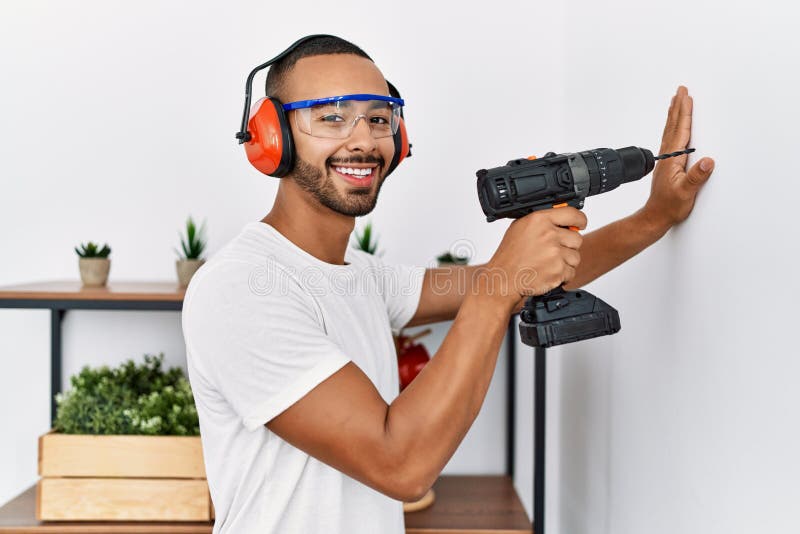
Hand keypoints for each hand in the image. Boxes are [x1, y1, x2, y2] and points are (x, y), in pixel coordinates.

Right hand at [486, 207, 586, 305]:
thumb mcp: (520, 227)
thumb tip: (561, 219)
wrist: (504, 279)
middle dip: (568, 245)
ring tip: (548, 263)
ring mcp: (555, 254)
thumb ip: (542, 221)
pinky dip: (563, 275)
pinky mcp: (558, 271)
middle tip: (553, 251)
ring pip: (576, 256)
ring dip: (566, 261)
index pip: (573, 214)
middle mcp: (549, 235)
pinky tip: (548, 272)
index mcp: (539, 220)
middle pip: (577, 238)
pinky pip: (572, 271)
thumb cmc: (509, 255)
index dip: (579, 220)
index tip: (580, 224)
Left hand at [642, 86, 714, 228]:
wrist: (655, 217)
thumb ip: (696, 177)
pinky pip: (671, 140)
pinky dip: (673, 129)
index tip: (686, 97)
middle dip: (678, 107)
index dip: (684, 113)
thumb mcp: (686, 193)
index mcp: (672, 159)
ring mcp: (666, 160)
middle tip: (680, 90)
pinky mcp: (668, 165)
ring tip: (675, 102)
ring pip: (670, 132)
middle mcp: (667, 157)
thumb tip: (708, 161)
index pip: (680, 130)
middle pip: (673, 126)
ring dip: (674, 116)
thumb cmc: (670, 206)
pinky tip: (675, 129)